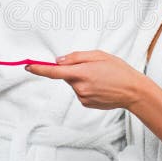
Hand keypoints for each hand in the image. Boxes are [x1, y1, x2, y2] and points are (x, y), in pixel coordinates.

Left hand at [26, 50, 146, 109]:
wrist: (133, 91)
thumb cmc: (119, 70)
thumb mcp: (99, 55)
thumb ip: (77, 57)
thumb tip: (59, 61)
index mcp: (82, 73)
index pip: (54, 72)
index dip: (39, 69)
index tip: (28, 66)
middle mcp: (80, 87)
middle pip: (66, 76)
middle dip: (73, 70)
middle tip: (92, 67)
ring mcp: (83, 98)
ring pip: (74, 84)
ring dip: (81, 79)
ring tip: (100, 78)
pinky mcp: (86, 104)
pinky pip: (80, 92)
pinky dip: (86, 87)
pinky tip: (100, 86)